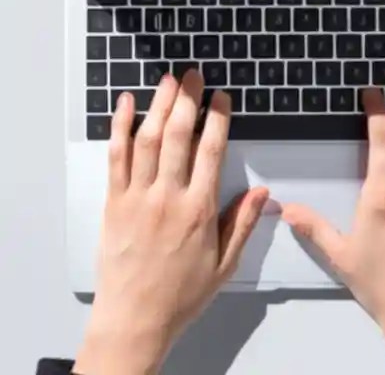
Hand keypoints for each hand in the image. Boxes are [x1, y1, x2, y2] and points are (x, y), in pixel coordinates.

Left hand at [74, 71, 268, 374]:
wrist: (135, 317)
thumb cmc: (182, 294)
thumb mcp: (226, 264)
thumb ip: (242, 224)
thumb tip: (263, 193)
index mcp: (199, 210)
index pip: (211, 152)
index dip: (217, 119)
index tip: (221, 97)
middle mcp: (168, 198)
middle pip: (178, 137)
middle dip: (187, 101)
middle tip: (193, 74)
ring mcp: (137, 198)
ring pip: (147, 141)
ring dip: (158, 106)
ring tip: (167, 80)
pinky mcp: (113, 204)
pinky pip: (115, 158)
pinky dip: (119, 128)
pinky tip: (125, 106)